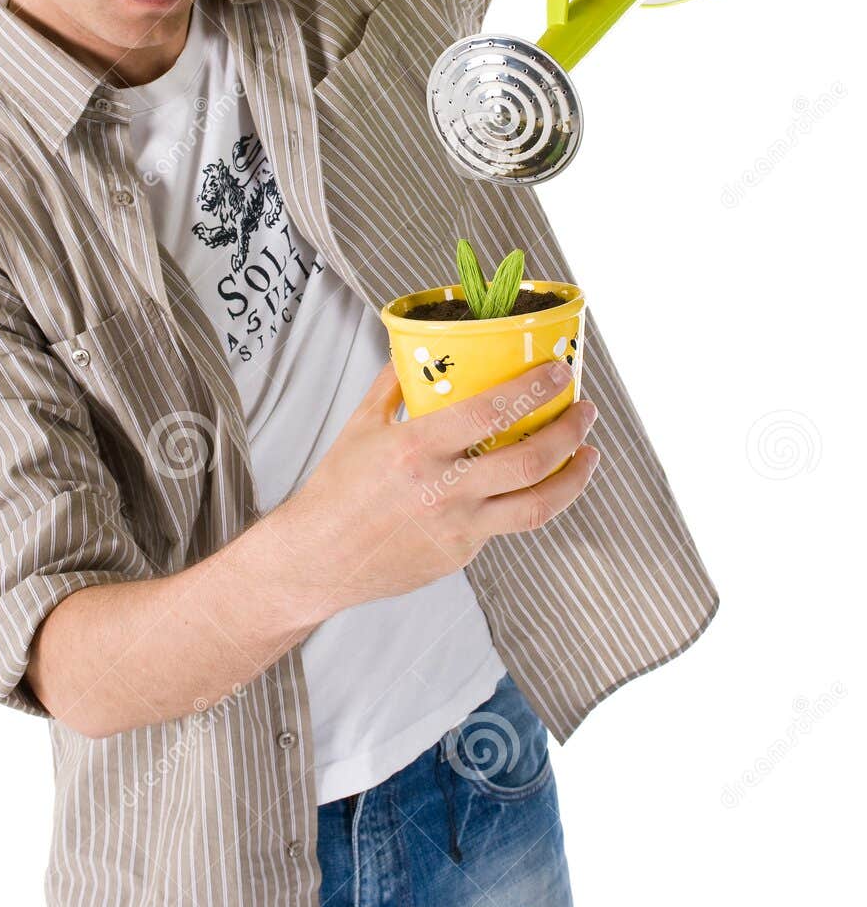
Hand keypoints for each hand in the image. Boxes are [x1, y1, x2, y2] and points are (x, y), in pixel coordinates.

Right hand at [278, 358, 599, 619]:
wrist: (318, 559)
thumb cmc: (337, 489)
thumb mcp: (361, 425)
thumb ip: (395, 384)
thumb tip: (419, 348)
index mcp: (416, 449)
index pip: (491, 412)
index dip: (535, 389)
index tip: (560, 372)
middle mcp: (442, 490)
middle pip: (529, 460)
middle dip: (569, 432)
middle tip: (585, 410)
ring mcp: (457, 528)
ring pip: (536, 504)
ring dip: (574, 477)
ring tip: (588, 454)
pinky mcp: (461, 554)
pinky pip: (506, 525)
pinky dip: (528, 499)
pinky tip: (537, 483)